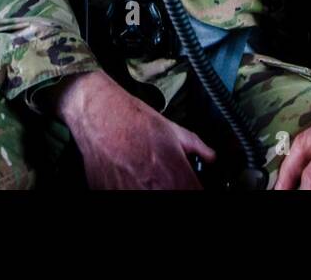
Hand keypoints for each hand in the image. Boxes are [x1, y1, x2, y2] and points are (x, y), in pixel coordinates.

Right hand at [54, 71, 215, 188]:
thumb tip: (212, 156)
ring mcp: (129, 194)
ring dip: (149, 188)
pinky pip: (125, 196)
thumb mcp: (172, 129)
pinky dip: (128, 187)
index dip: (192, 188)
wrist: (98, 113)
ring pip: (147, 197)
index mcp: (175, 175)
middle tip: (165, 177)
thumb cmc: (133, 119)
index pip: (195, 194)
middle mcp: (154, 189)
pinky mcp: (108, 194)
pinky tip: (128, 175)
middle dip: (171, 187)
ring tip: (143, 173)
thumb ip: (196, 146)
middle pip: (173, 196)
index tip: (190, 183)